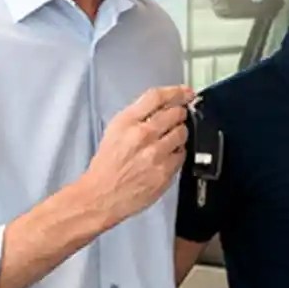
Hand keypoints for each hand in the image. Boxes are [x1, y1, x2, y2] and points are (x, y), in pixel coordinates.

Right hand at [82, 85, 193, 224]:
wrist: (102, 195)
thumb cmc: (107, 164)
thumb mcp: (115, 130)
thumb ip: (138, 116)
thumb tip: (165, 105)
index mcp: (127, 122)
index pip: (157, 97)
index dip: (176, 92)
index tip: (186, 92)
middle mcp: (143, 135)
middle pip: (175, 113)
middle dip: (179, 114)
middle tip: (176, 119)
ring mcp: (156, 154)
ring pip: (182, 133)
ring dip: (179, 134)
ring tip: (167, 142)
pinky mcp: (165, 172)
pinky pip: (182, 154)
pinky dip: (177, 154)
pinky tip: (165, 158)